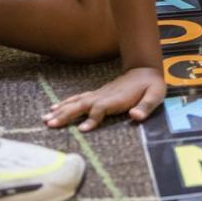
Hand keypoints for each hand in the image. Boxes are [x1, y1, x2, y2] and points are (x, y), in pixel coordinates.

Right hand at [43, 67, 164, 131]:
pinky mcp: (97, 94)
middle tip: (51, 124)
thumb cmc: (151, 85)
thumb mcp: (155, 95)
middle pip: (83, 105)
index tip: (82, 130)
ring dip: (62, 110)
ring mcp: (99, 94)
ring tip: (46, 119)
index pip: (101, 109)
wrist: (145, 70)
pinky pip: (78, 99)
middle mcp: (104, 96)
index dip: (92, 119)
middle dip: (67, 114)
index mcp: (117, 98)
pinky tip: (54, 108)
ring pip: (77, 102)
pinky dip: (65, 103)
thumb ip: (145, 106)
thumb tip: (135, 116)